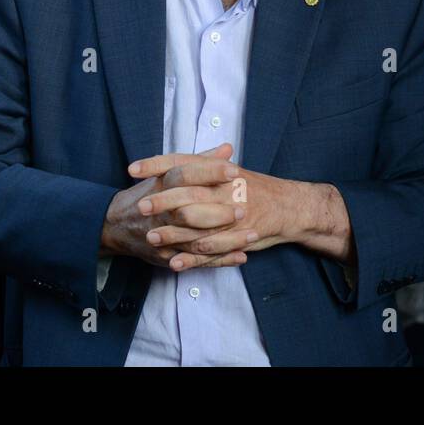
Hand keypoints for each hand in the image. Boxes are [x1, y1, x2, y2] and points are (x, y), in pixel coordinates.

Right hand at [102, 143, 247, 269]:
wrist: (117, 224)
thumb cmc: (149, 194)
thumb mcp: (168, 173)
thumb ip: (200, 161)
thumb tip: (228, 148)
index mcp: (161, 185)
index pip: (185, 174)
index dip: (209, 172)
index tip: (234, 170)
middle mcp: (160, 211)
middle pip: (189, 212)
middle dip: (218, 212)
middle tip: (244, 208)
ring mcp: (163, 236)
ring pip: (196, 241)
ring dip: (226, 241)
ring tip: (252, 236)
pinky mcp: (167, 256)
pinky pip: (196, 261)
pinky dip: (220, 261)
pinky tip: (241, 256)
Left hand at [131, 154, 350, 268]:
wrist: (290, 207)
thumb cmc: (255, 189)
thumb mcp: (230, 172)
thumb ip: (204, 166)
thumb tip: (172, 164)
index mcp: (219, 169)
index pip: (183, 161)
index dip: (157, 164)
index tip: (132, 168)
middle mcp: (225, 188)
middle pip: (189, 192)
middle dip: (163, 201)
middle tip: (139, 207)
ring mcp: (233, 213)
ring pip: (198, 224)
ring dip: (173, 233)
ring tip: (151, 237)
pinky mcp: (239, 236)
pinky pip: (213, 249)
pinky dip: (194, 258)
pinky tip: (175, 263)